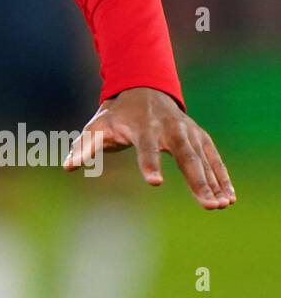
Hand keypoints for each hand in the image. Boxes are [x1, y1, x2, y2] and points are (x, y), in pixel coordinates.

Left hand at [62, 86, 235, 208]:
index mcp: (143, 127)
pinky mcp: (200, 138)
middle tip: (208, 205)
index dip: (150, 164)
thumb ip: (84, 146)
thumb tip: (67, 166)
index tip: (155, 183)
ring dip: (214, 182)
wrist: (143, 91)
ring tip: (221, 206)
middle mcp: (170, 129)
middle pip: (185, 156)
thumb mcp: (97, 127)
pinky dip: (222, 177)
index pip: (147, 147)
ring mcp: (188, 132)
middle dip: (197, 180)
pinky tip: (229, 199)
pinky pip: (213, 159)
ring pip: (203, 159)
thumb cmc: (116, 115)